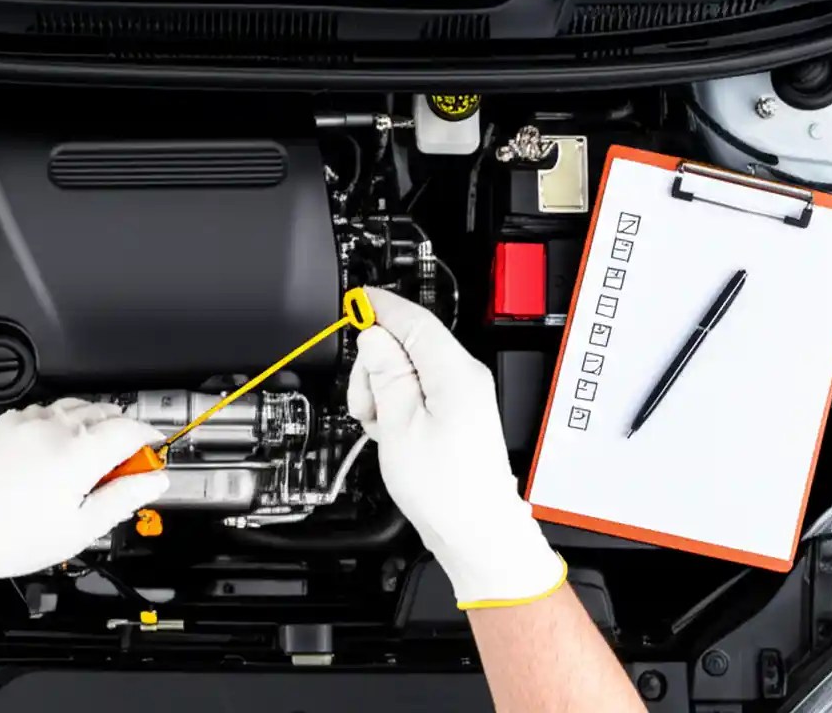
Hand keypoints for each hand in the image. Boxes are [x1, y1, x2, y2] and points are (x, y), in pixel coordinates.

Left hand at [0, 399, 169, 614]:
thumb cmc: (8, 537)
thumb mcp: (79, 529)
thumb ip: (123, 499)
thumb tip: (156, 481)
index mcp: (78, 453)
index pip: (132, 429)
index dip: (151, 440)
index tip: (155, 455)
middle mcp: (54, 427)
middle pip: (108, 413)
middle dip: (125, 433)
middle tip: (125, 468)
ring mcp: (28, 421)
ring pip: (78, 407)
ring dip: (96, 425)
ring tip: (92, 460)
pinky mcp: (8, 423)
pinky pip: (49, 411)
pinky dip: (65, 423)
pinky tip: (60, 451)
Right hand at [348, 288, 564, 607]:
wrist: (475, 531)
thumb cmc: (446, 490)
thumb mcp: (399, 425)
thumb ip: (386, 374)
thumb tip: (374, 337)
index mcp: (454, 373)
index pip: (414, 320)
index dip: (381, 306)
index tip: (356, 300)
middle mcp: (463, 377)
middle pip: (406, 344)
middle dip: (374, 367)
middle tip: (364, 404)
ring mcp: (462, 395)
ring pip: (407, 369)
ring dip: (381, 391)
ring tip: (379, 427)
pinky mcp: (456, 413)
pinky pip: (418, 392)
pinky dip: (395, 406)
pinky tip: (391, 433)